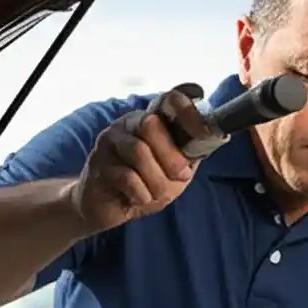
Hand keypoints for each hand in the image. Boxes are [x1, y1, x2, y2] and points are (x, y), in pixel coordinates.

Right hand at [71, 83, 208, 232]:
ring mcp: (109, 142)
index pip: (168, 100)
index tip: (203, 132)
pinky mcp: (97, 165)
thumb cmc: (144, 185)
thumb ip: (188, 156)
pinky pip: (126, 177)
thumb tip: (210, 138)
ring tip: (157, 193)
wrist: (108, 208)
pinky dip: (141, 193)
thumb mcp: (174, 172)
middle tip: (179, 176)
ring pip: (139, 152)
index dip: (187, 111)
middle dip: (171, 157)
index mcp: (151, 121)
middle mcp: (127, 125)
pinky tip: (139, 198)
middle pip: (151, 125)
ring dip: (157, 180)